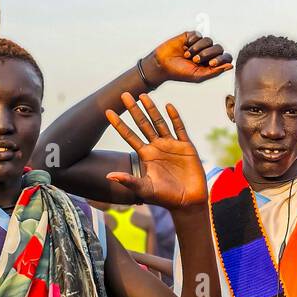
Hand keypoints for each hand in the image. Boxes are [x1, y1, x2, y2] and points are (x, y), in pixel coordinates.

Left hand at [104, 92, 207, 209]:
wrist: (188, 202)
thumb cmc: (165, 198)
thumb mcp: (145, 189)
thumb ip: (129, 181)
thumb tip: (109, 176)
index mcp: (145, 155)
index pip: (129, 136)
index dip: (119, 124)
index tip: (108, 112)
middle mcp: (156, 147)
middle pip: (143, 124)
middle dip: (133, 110)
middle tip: (124, 95)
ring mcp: (171, 145)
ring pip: (159, 123)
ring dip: (152, 109)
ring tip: (143, 96)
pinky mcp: (186, 147)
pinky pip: (179, 128)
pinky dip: (174, 117)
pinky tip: (168, 106)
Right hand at [142, 32, 232, 85]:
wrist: (162, 64)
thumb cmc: (180, 72)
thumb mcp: (198, 75)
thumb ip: (215, 71)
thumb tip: (231, 65)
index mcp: (211, 63)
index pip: (225, 57)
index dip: (221, 59)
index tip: (211, 63)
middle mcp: (207, 52)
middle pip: (218, 48)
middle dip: (208, 53)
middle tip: (195, 60)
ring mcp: (199, 43)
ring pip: (208, 40)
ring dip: (198, 48)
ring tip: (187, 54)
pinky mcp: (191, 36)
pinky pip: (198, 34)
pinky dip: (192, 40)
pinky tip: (185, 45)